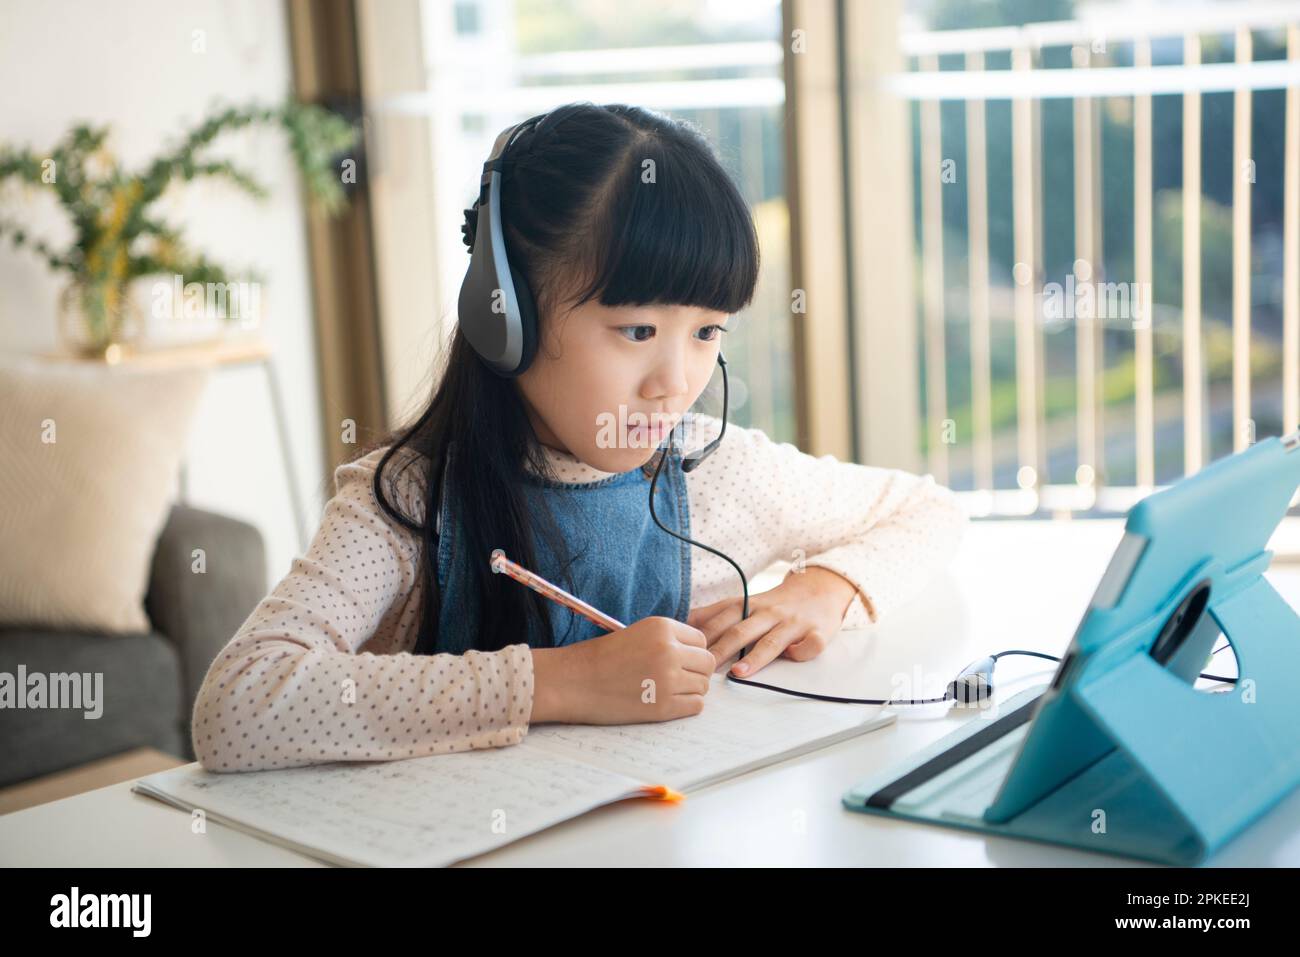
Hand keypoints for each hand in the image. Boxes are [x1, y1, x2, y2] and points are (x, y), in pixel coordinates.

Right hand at [530, 616, 713, 724]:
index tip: (678, 660)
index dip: (691, 652)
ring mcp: (668, 680)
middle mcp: (669, 651)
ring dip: (690, 689)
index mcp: (662, 627)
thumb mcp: (637, 633)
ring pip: (703, 685)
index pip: (701, 640)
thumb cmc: (600, 658)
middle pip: (707, 662)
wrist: (573, 682)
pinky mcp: (663, 707)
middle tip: (677, 678)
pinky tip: (667, 702)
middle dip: (696, 671)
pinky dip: (686, 706)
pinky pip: (696, 706)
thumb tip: (698, 655)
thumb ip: (667, 640)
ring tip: (667, 690)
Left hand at [687, 567, 858, 678]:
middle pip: (741, 631)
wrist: (820, 588)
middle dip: (720, 648)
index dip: (702, 633)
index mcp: (748, 605)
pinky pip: (811, 644)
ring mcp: (794, 623)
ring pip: (772, 640)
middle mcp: (769, 612)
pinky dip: (802, 651)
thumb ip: (717, 614)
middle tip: (702, 667)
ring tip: (738, 672)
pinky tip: (792, 657)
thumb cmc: (775, 604)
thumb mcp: (744, 603)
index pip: (721, 618)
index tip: (684, 649)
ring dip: (754, 657)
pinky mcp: (818, 632)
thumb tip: (681, 624)